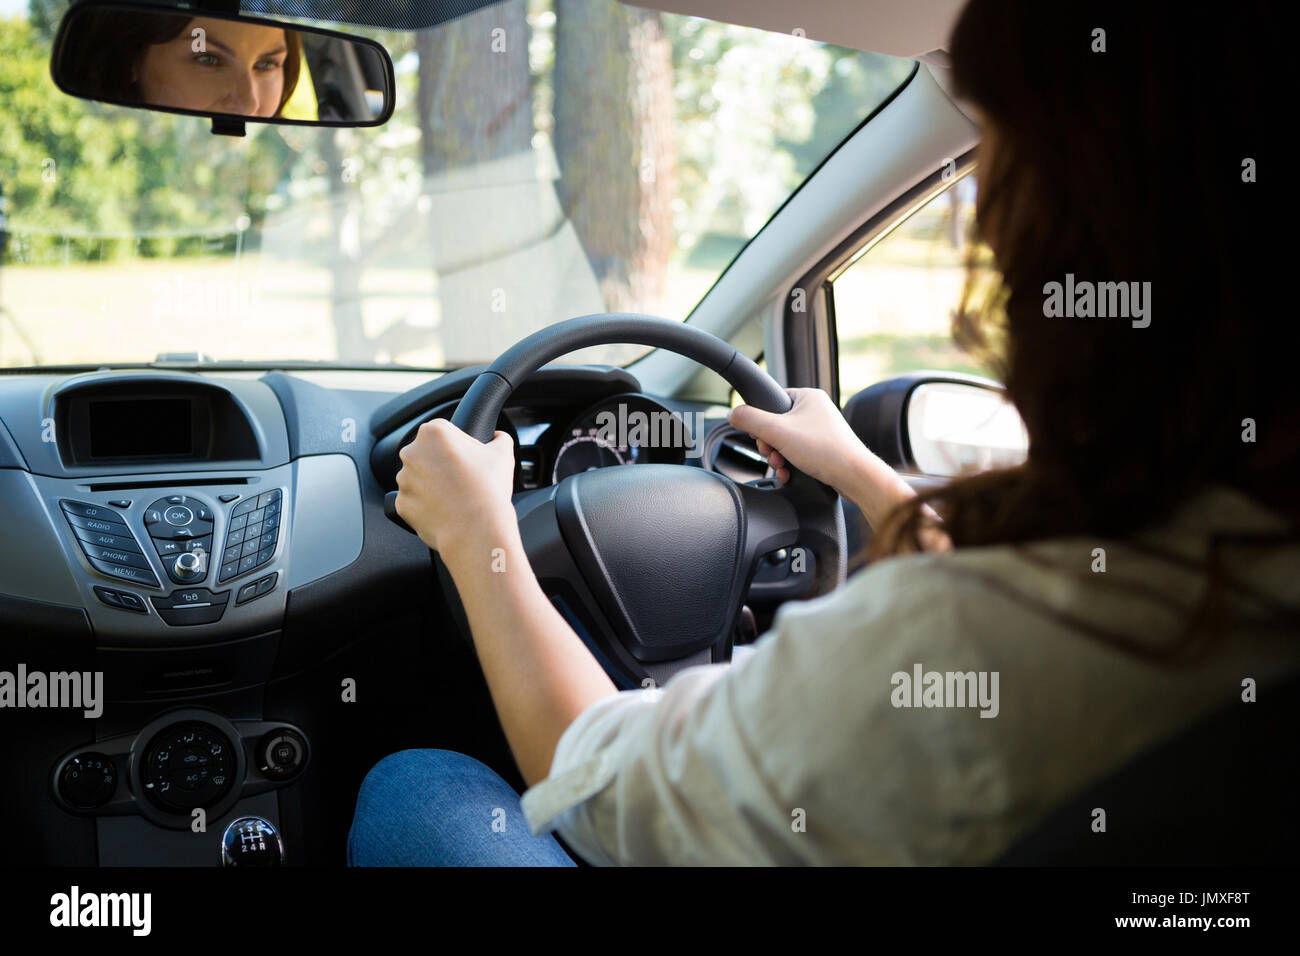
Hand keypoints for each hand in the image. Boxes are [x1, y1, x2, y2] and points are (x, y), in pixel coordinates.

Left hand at [394, 418, 517, 558]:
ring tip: (459, 497)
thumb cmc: (487, 490)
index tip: (474, 461)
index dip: (464, 446)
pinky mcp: (401, 504)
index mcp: (433, 433)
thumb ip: (499, 438)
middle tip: (467, 479)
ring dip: (436, 484)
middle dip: (445, 464)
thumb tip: (498, 437)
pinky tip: (447, 509)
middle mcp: (412, 453)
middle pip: (430, 453)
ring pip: (421, 477)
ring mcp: (404, 480)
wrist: (476, 531)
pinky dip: (428, 505)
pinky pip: (415, 500)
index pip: (447, 432)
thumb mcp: (503, 454)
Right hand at [727, 387, 868, 492]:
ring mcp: (821, 431)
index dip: (762, 421)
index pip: (771, 401)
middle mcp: (816, 411)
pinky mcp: (824, 449)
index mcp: (808, 396)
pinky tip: (789, 474)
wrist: (854, 476)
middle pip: (776, 425)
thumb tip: (733, 414)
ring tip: (783, 466)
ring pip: (785, 442)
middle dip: (770, 444)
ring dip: (778, 457)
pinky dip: (790, 465)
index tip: (763, 436)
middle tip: (775, 454)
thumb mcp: (777, 431)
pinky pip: (797, 454)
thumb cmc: (825, 450)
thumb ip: (749, 419)